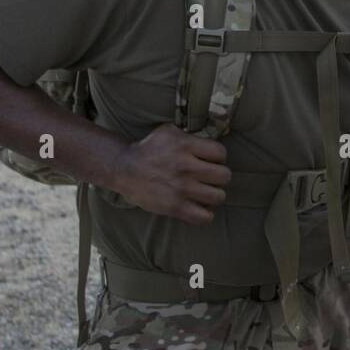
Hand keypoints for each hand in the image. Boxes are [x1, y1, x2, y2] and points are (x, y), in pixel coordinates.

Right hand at [111, 123, 229, 224]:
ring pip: (219, 197)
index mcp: (185, 146)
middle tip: (210, 179)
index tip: (211, 161)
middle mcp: (185, 166)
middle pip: (224, 176)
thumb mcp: (169, 132)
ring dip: (214, 196)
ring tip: (205, 193)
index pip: (221, 153)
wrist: (124, 169)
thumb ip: (192, 136)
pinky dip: (206, 214)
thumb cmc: (149, 149)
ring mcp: (181, 188)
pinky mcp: (174, 207)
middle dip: (219, 177)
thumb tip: (212, 141)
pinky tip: (199, 207)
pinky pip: (204, 217)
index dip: (219, 158)